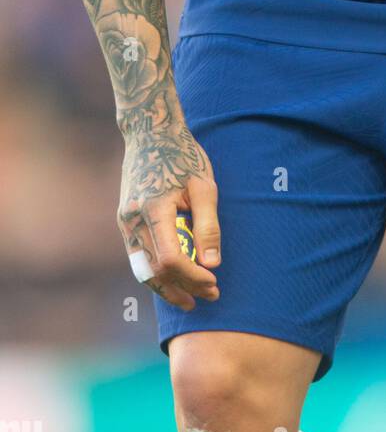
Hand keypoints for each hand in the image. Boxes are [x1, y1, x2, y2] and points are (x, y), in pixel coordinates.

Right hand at [117, 120, 221, 310]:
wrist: (150, 133)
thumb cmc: (183, 156)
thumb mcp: (204, 186)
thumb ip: (208, 226)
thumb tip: (213, 264)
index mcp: (154, 209)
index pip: (170, 259)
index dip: (192, 277)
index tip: (214, 282)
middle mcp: (132, 219)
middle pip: (153, 272)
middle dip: (181, 289)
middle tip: (210, 296)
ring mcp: (124, 221)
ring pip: (141, 269)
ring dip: (166, 287)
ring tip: (191, 298)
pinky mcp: (124, 220)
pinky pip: (138, 256)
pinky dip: (156, 272)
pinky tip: (175, 277)